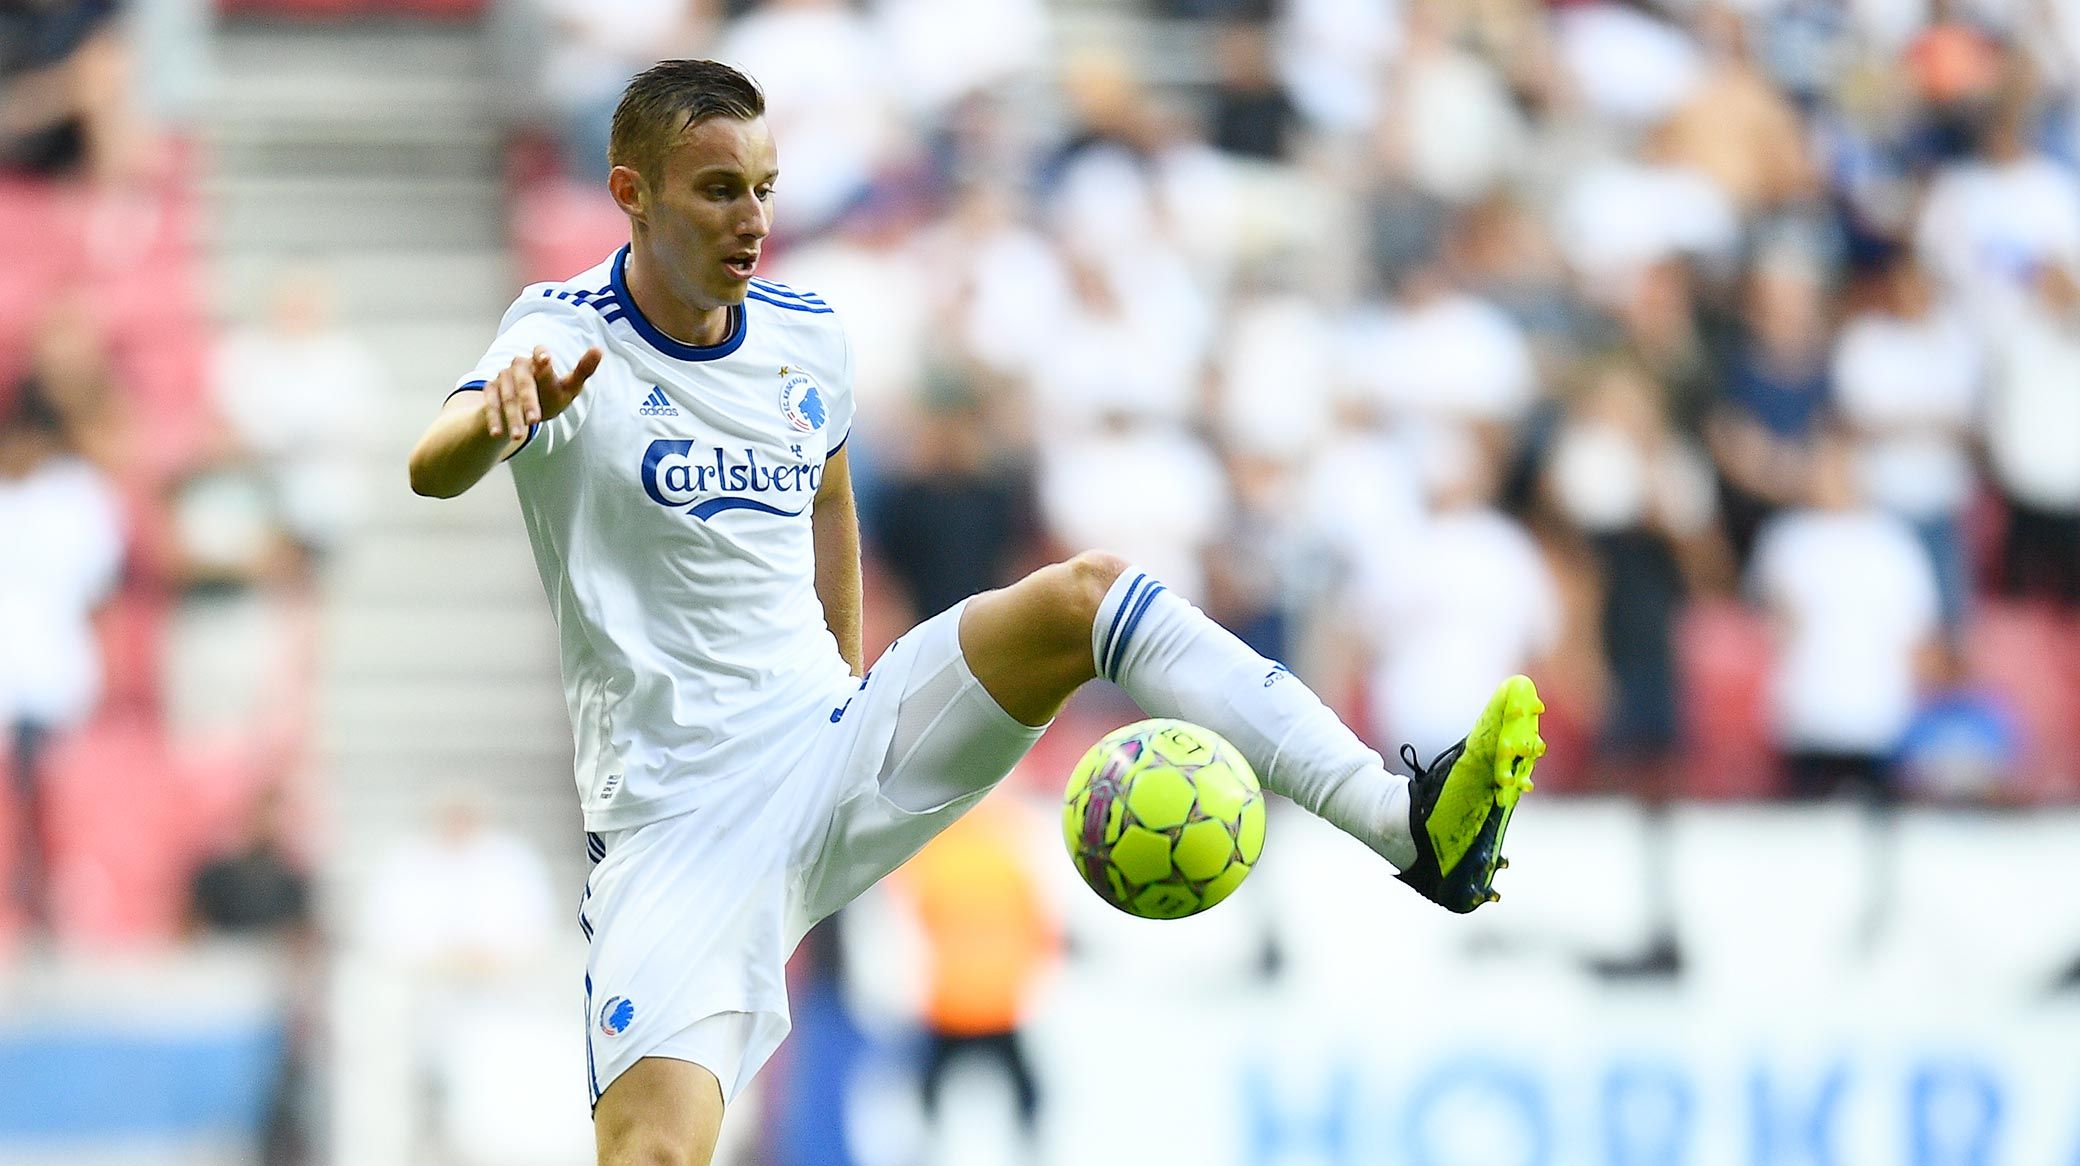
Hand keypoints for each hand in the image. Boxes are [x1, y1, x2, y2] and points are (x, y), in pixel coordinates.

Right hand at [484, 346, 601, 438]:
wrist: (526, 410)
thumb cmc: (552, 395)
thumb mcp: (570, 386)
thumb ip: (583, 370)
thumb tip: (598, 350)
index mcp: (539, 360)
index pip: (540, 353)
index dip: (542, 356)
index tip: (545, 360)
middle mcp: (519, 366)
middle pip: (523, 381)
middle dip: (528, 402)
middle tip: (535, 421)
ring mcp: (503, 377)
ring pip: (507, 396)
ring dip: (512, 416)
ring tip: (519, 436)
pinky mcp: (490, 391)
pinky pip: (490, 405)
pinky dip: (494, 419)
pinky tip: (498, 433)